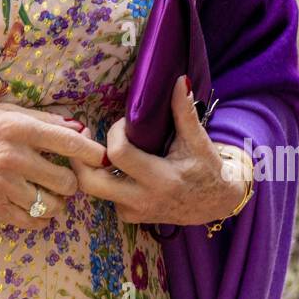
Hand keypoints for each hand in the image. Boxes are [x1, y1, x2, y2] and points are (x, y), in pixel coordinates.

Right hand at [0, 101, 106, 228]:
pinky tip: (35, 208)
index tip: (101, 159)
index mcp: (18, 128)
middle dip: (71, 181)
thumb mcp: (3, 111)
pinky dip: (39, 219)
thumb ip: (42, 120)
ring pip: (51, 205)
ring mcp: (0, 185)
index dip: (92, 153)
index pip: (70, 143)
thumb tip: (78, 128)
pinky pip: (31, 222)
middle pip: (66, 181)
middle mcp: (12, 156)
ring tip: (48, 193)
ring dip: (56, 202)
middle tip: (64, 177)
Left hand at [74, 75, 245, 226]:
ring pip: (94, 192)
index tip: (124, 124)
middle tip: (85, 138)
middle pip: (92, 182)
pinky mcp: (131, 218)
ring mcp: (135, 212)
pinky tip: (114, 167)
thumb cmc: (207, 169)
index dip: (115, 133)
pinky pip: (107, 199)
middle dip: (82, 159)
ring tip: (95, 149)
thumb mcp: (198, 140)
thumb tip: (179, 80)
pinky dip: (105, 181)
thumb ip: (184, 111)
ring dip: (91, 170)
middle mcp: (143, 199)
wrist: (217, 203)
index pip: (118, 154)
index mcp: (161, 179)